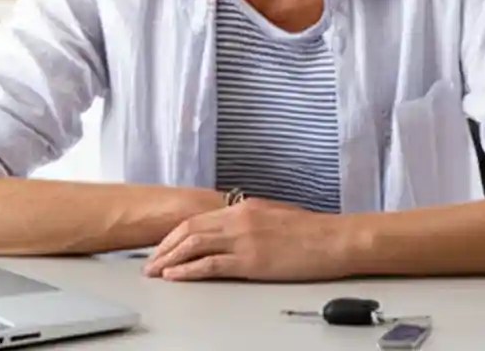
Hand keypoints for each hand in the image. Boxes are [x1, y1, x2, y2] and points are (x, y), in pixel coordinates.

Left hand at [142, 198, 353, 281]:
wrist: (335, 239)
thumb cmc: (313, 232)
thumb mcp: (275, 216)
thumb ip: (250, 220)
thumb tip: (232, 230)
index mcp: (244, 207)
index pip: (198, 217)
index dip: (175, 233)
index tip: (162, 245)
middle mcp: (239, 218)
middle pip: (189, 229)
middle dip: (165, 247)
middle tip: (150, 261)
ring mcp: (244, 239)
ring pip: (194, 245)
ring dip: (169, 259)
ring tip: (155, 271)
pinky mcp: (251, 260)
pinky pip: (211, 265)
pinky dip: (188, 271)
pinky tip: (175, 277)